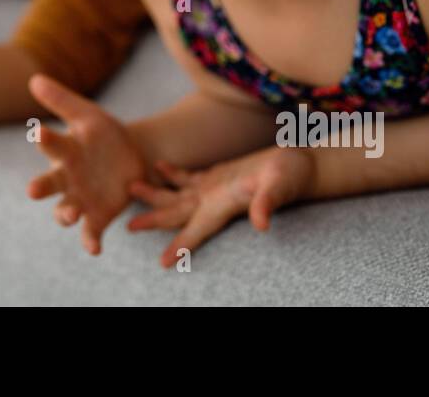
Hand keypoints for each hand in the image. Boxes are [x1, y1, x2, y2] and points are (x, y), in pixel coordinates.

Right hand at [26, 74, 147, 254]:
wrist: (133, 157)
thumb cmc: (103, 134)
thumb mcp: (88, 114)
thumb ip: (62, 100)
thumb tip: (33, 78)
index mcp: (66, 150)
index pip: (51, 145)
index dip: (45, 140)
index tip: (38, 132)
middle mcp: (68, 178)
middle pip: (50, 183)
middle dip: (41, 187)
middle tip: (33, 190)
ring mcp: (81, 198)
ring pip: (66, 210)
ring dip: (64, 214)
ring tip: (68, 217)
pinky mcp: (98, 216)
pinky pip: (90, 231)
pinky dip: (89, 241)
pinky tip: (94, 250)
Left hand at [127, 147, 315, 267]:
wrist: (301, 165)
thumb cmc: (291, 176)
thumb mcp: (279, 188)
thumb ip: (267, 203)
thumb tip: (261, 225)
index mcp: (225, 207)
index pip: (197, 232)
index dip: (180, 247)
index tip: (162, 264)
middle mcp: (215, 201)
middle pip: (178, 215)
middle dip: (154, 221)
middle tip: (128, 227)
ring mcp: (215, 189)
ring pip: (177, 195)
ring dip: (155, 193)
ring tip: (132, 187)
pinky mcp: (219, 175)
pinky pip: (189, 176)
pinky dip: (172, 173)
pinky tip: (158, 166)